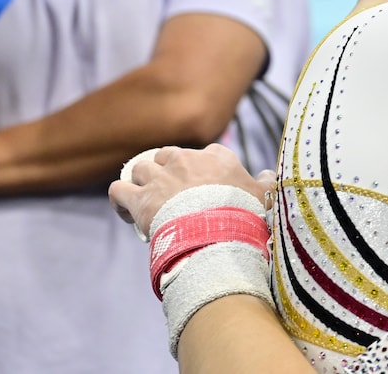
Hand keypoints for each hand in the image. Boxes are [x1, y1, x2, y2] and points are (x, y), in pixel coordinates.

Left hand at [108, 144, 275, 238]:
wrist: (217, 234)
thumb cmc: (244, 214)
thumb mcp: (265, 196)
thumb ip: (266, 182)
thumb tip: (269, 174)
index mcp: (216, 156)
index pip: (204, 154)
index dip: (200, 171)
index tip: (202, 189)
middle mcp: (184, 159)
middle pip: (166, 156)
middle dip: (166, 172)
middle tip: (172, 196)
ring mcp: (159, 177)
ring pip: (140, 169)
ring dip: (142, 184)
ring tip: (148, 203)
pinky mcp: (139, 197)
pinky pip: (118, 189)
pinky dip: (120, 200)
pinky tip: (127, 211)